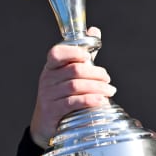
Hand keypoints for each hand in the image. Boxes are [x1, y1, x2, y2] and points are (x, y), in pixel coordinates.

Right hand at [29, 28, 115, 148]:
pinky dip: (89, 100)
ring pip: (76, 86)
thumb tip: (93, 31)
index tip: (88, 57)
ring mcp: (48, 95)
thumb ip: (82, 54)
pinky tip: (101, 101)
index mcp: (51, 67)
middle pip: (75, 70)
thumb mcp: (68, 73)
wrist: (45, 123)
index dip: (73, 52)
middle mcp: (47, 79)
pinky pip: (73, 102)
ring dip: (97, 87)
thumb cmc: (60, 95)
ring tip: (110, 91)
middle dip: (96, 73)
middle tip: (107, 80)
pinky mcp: (53, 111)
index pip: (57, 53)